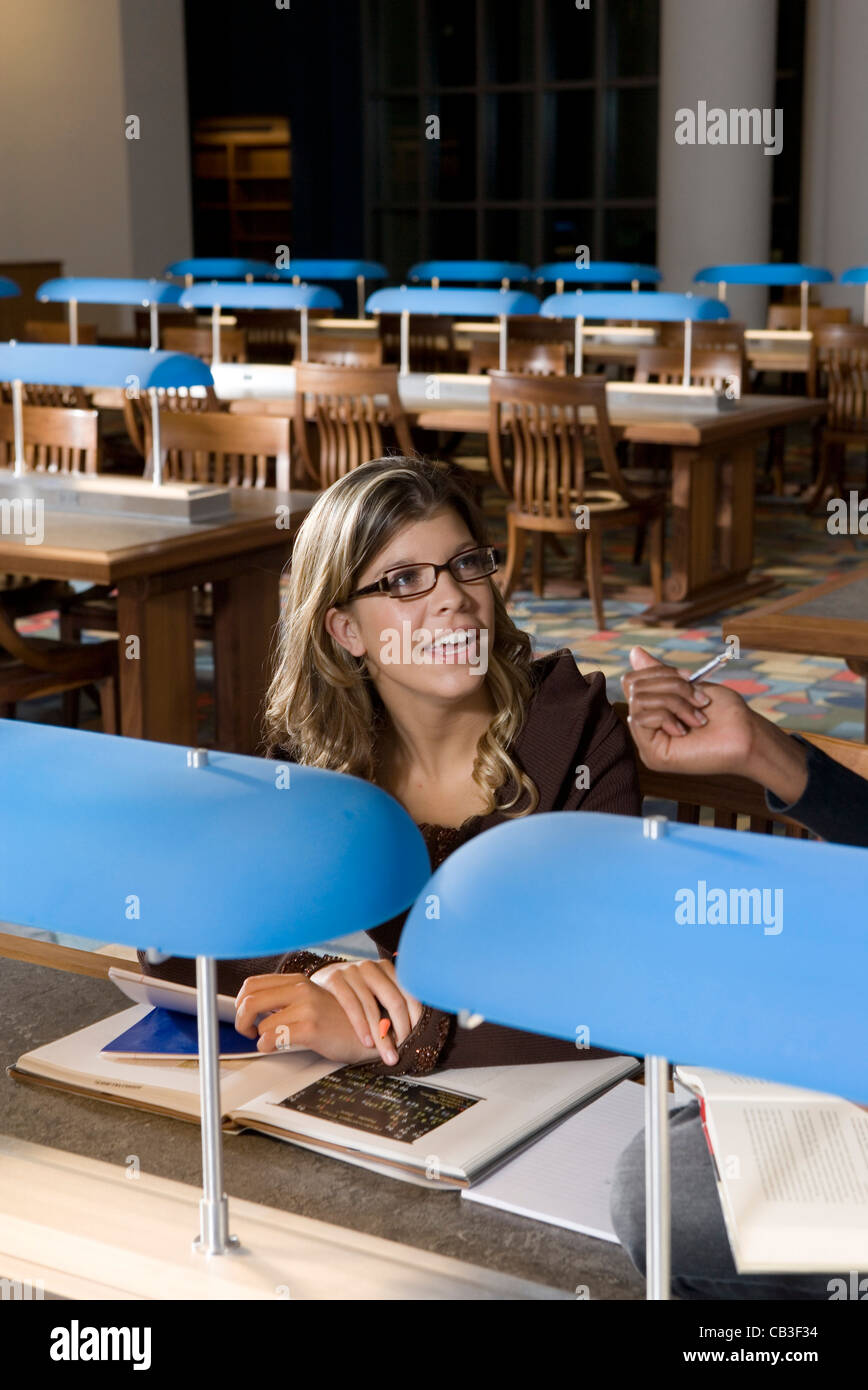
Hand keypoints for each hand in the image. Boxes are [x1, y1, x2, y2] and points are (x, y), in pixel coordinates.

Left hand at [234, 973, 382, 1063]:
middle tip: (248, 1031)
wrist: (371, 1031)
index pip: (252, 984)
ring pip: (260, 1024)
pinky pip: (272, 1039)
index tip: (245, 1016)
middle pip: (249, 1001)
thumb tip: (254, 1007)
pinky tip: (277, 1047)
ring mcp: (306, 1007)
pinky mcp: (311, 1027)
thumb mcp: (312, 1001)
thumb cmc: (340, 1020)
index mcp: (298, 981)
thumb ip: (286, 999)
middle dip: (240, 1021)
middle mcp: (301, 989)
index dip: (240, 1003)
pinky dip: (267, 1047)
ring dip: (259, 1038)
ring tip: (269, 1042)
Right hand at [310, 958, 422, 1065]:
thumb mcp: (375, 988)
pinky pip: (351, 1005)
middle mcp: (371, 967)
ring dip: (381, 1035)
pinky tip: (367, 1041)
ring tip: (387, 1054)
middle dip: (401, 1029)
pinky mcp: (335, 979)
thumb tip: (418, 1026)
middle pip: (394, 1000)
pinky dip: (361, 1026)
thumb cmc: (355, 990)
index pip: (409, 993)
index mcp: (387, 968)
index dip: (415, 1017)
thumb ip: (392, 1000)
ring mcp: (351, 971)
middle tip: (402, 1050)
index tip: (416, 1038)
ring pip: (372, 1007)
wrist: (322, 978)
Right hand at [622, 647, 808, 803]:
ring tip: (698, 716)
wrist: (747, 735)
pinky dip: (667, 716)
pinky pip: (641, 719)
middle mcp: (647, 729)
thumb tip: (635, 652)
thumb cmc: (726, 713)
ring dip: (674, 701)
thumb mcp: (690, 685)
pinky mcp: (652, 755)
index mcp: (654, 711)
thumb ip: (661, 674)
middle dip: (671, 685)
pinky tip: (686, 729)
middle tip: (699, 700)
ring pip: (638, 701)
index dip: (659, 671)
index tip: (690, 677)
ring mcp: (648, 744)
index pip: (632, 681)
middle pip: (634, 687)